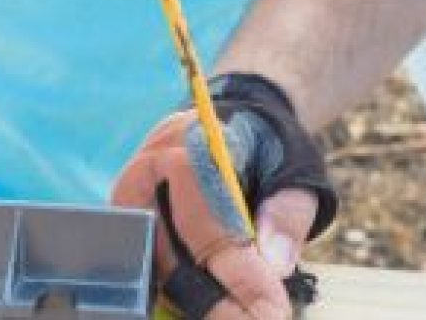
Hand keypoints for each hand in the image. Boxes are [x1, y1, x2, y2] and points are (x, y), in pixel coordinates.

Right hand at [110, 74, 335, 318]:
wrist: (237, 124)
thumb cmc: (267, 148)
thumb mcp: (295, 168)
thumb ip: (288, 212)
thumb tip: (275, 263)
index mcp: (194, 143)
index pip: (208, 216)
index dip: (239, 270)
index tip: (270, 309)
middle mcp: (151, 165)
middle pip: (170, 248)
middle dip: (213, 297)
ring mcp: (132, 192)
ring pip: (155, 262)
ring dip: (196, 299)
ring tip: (239, 317)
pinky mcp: (131, 216)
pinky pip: (151, 261)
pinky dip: (183, 289)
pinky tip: (215, 306)